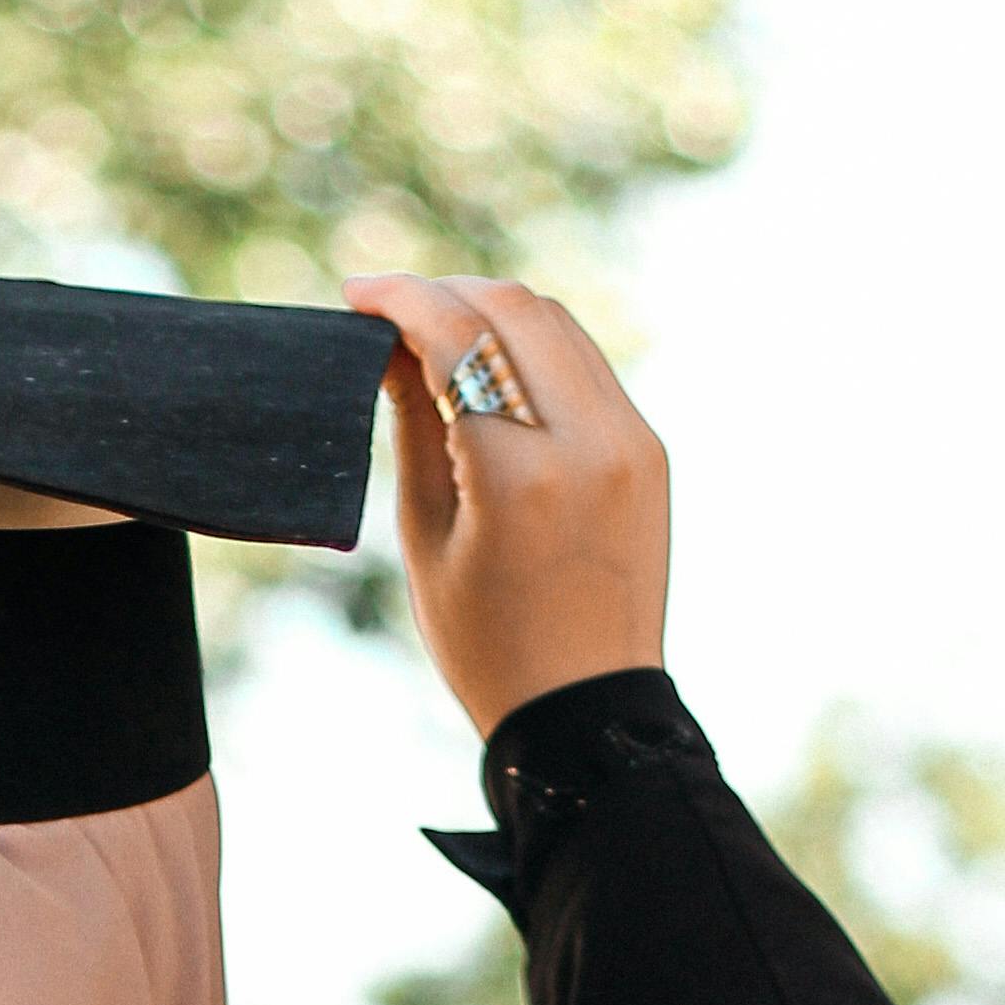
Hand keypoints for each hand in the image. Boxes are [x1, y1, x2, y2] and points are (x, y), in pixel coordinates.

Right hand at [340, 273, 669, 738]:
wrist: (586, 712)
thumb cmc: (488, 647)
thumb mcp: (427, 536)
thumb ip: (414, 424)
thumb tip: (395, 345)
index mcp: (522, 475)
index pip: (458, 338)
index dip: (400, 301)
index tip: (356, 295)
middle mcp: (590, 442)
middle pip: (515, 309)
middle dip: (447, 292)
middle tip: (391, 309)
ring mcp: (630, 441)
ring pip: (557, 324)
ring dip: (492, 309)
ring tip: (436, 331)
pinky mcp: (647, 449)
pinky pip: (584, 365)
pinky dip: (532, 347)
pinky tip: (490, 368)